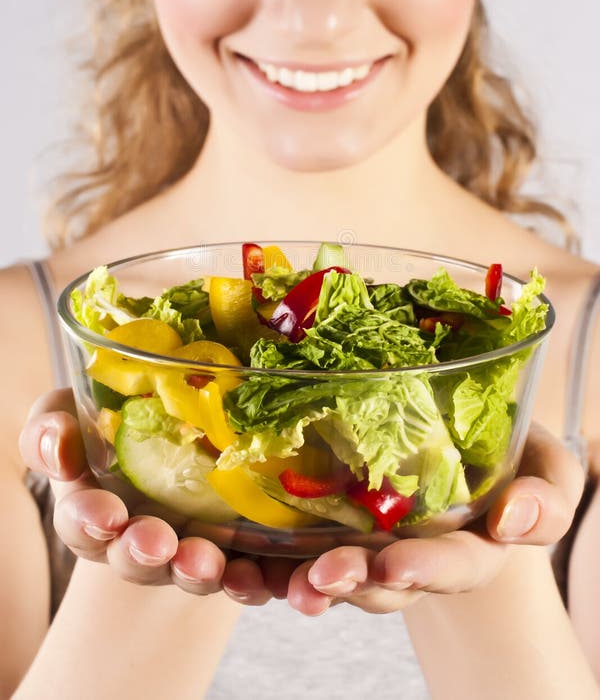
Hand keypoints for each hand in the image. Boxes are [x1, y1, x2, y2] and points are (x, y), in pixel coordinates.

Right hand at [18, 389, 273, 603]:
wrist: (189, 429)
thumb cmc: (116, 420)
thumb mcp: (74, 415)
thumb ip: (52, 428)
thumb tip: (58, 441)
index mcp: (94, 508)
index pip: (82, 519)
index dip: (89, 520)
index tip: (105, 515)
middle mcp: (140, 538)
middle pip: (137, 556)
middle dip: (144, 552)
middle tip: (157, 543)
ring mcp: (189, 549)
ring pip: (190, 569)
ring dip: (196, 569)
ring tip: (206, 563)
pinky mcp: (237, 553)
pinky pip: (243, 575)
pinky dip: (248, 581)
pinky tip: (254, 576)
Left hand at [282, 421, 585, 615]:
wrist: (462, 450)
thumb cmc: (507, 458)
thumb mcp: (545, 468)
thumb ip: (547, 495)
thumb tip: (515, 516)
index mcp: (468, 548)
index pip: (452, 567)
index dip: (424, 569)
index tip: (395, 564)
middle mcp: (413, 559)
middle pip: (382, 582)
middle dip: (352, 581)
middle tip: (322, 576)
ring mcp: (366, 548)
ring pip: (332, 577)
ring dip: (301, 582)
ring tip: (272, 582)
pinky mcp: (325, 531)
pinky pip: (294, 555)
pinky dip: (267, 566)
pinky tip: (240, 564)